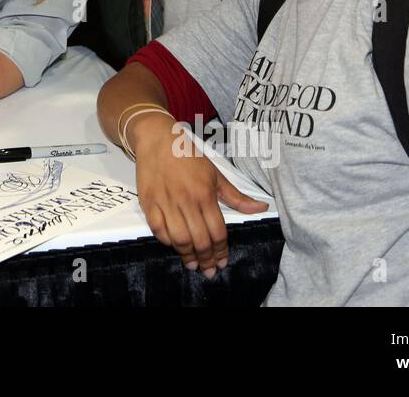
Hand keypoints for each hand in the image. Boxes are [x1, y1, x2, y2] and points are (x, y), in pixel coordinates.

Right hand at [128, 112, 266, 276]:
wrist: (157, 138)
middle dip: (206, 259)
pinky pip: (158, 229)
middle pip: (199, 239)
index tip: (222, 262)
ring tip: (192, 264)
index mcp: (205, 194)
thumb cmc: (188, 154)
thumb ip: (236, 196)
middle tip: (209, 270)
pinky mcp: (148, 202)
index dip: (221, 250)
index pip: (217, 231)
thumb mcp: (215, 173)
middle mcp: (186, 200)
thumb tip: (260, 208)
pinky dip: (166, 241)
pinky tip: (174, 245)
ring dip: (187, 255)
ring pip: (178, 238)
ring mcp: (166, 202)